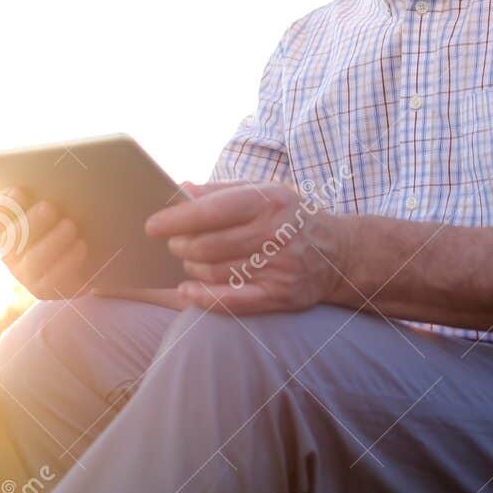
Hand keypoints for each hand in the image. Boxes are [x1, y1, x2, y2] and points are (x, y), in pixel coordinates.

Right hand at [0, 186, 94, 300]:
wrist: (84, 259)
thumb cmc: (65, 220)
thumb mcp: (57, 202)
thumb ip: (51, 191)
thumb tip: (60, 179)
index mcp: (5, 222)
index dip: (2, 202)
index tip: (20, 191)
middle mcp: (9, 248)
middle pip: (12, 236)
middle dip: (31, 221)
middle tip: (50, 207)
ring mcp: (23, 272)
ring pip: (32, 260)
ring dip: (52, 241)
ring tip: (70, 226)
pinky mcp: (43, 289)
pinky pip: (52, 280)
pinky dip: (68, 262)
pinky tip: (81, 246)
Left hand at [142, 180, 348, 313]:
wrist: (340, 252)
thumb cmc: (291, 217)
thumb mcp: (265, 191)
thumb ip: (221, 192)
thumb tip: (181, 191)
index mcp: (269, 201)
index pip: (212, 211)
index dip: (177, 219)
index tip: (152, 226)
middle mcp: (276, 234)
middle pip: (208, 246)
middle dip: (182, 246)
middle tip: (176, 245)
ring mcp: (280, 267)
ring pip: (215, 273)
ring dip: (193, 269)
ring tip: (192, 261)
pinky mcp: (281, 296)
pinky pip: (232, 301)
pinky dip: (203, 298)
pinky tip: (187, 292)